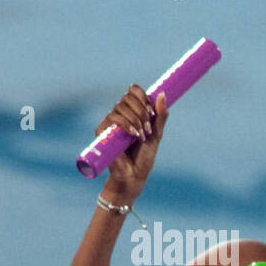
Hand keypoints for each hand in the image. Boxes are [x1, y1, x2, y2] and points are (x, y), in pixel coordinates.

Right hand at [99, 86, 168, 203]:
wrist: (134, 175)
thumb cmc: (144, 156)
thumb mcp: (156, 134)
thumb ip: (160, 116)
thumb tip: (162, 94)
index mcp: (133, 112)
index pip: (134, 91)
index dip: (143, 97)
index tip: (152, 113)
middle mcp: (120, 114)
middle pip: (127, 96)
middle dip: (142, 111)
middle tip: (149, 128)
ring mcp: (110, 121)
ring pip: (121, 106)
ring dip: (136, 120)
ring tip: (143, 137)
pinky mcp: (102, 130)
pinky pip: (113, 118)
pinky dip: (127, 125)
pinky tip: (135, 135)